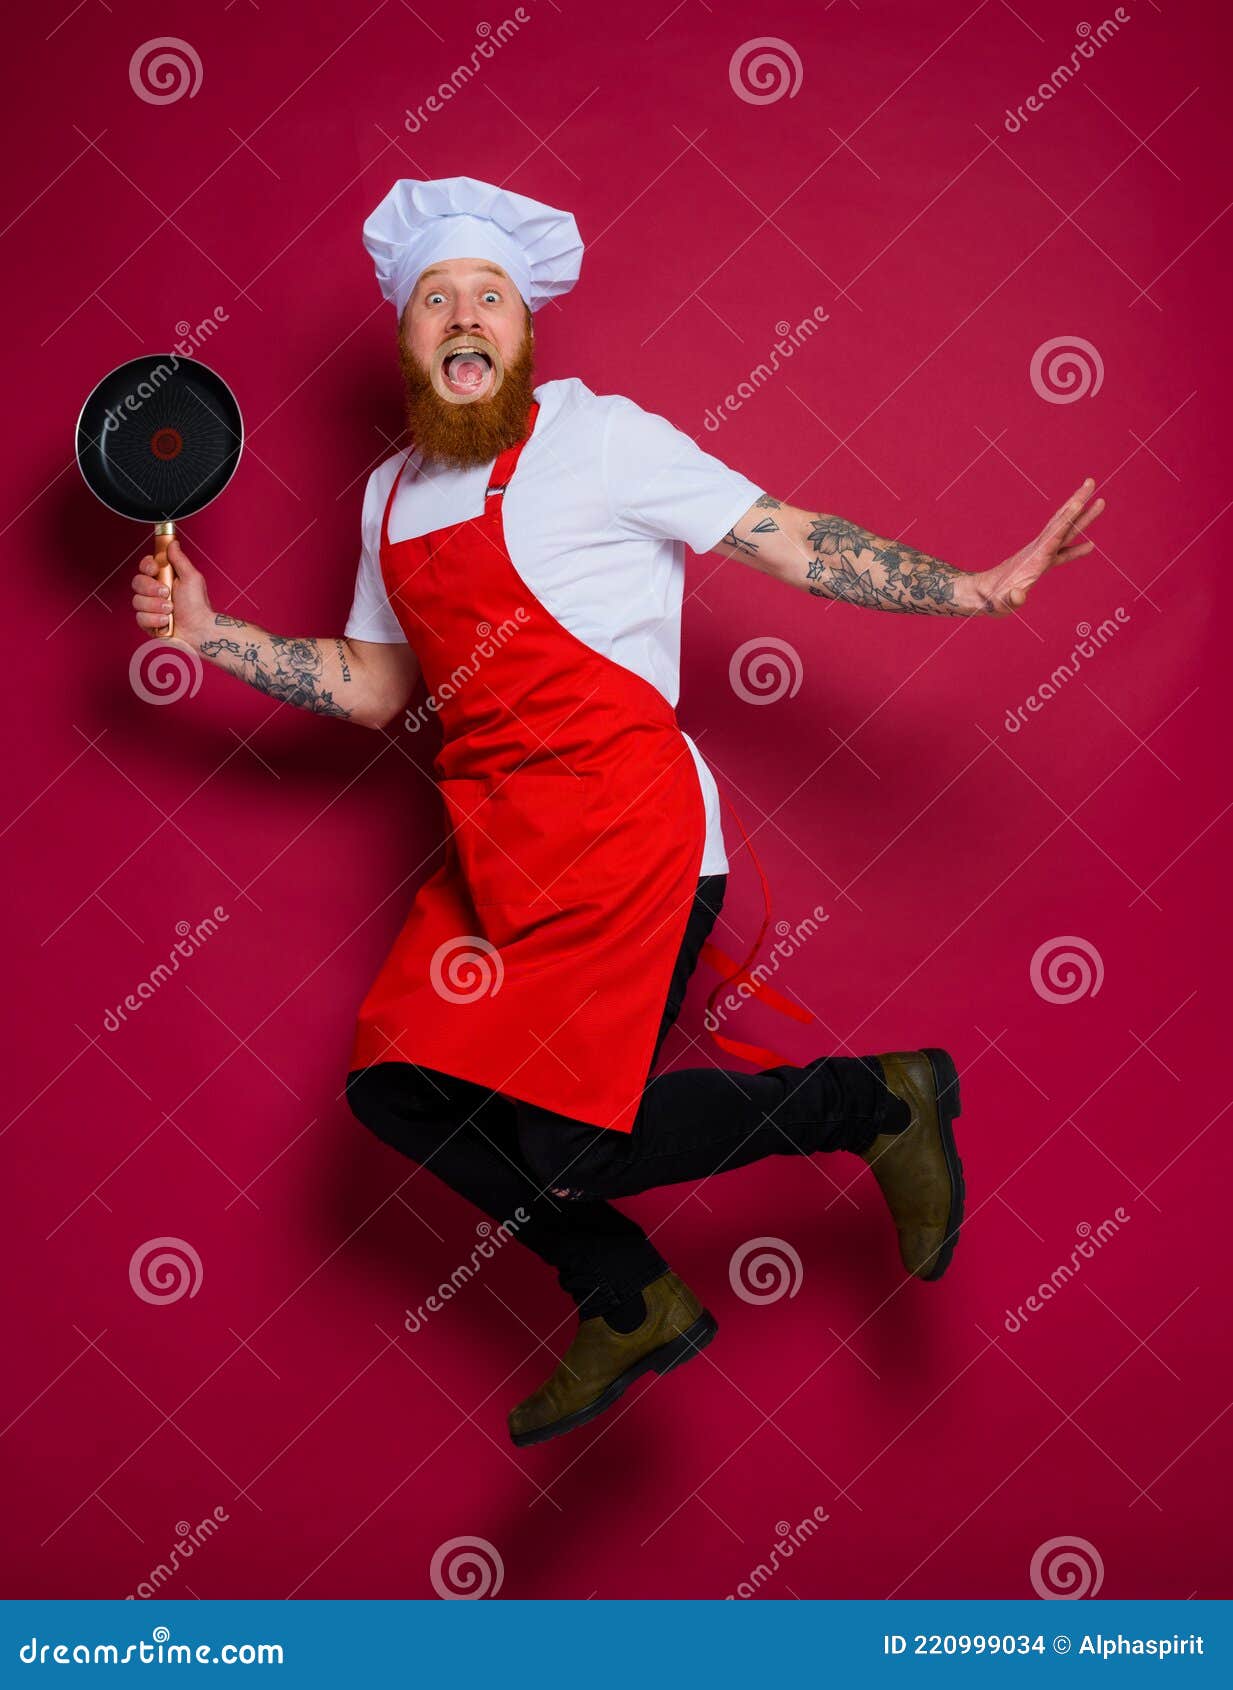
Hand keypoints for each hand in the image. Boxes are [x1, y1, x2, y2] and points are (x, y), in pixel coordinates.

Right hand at [130, 537, 212, 649]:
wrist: (199, 629)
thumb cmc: (197, 605)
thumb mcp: (191, 577)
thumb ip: (180, 559)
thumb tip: (173, 543)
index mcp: (163, 578)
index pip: (144, 566)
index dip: (146, 566)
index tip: (155, 569)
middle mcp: (153, 592)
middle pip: (136, 582)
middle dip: (151, 588)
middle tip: (167, 593)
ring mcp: (149, 607)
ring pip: (137, 601)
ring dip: (156, 606)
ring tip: (171, 610)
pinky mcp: (147, 622)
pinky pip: (140, 617)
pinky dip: (155, 620)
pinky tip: (167, 621)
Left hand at [971, 477, 1105, 615]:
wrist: (980, 597)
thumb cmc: (991, 601)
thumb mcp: (1000, 602)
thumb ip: (1011, 599)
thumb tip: (1018, 596)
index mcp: (1034, 559)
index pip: (1054, 535)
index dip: (1066, 519)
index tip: (1078, 501)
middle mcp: (1038, 552)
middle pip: (1062, 523)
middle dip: (1077, 503)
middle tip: (1091, 482)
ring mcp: (1040, 556)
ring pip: (1064, 532)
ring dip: (1081, 516)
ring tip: (1099, 501)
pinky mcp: (1040, 564)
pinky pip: (1062, 552)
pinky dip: (1076, 548)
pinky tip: (1090, 545)